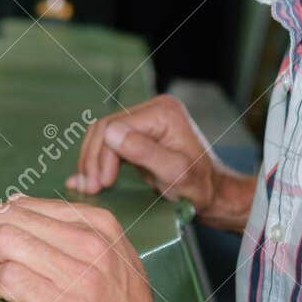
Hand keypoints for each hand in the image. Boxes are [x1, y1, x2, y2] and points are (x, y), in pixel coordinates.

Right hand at [66, 95, 252, 229]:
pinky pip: (110, 141)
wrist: (212, 193)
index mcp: (163, 112)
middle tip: (89, 188)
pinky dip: (98, 159)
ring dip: (92, 160)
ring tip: (88, 186)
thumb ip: (144, 152)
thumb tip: (111, 133)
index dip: (103, 155)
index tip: (101, 184)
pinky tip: (90, 177)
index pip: (117, 127)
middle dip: (94, 159)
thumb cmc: (199, 187)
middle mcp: (154, 108)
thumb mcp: (174, 173)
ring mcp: (146, 118)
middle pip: (106, 127)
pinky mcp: (139, 131)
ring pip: (103, 134)